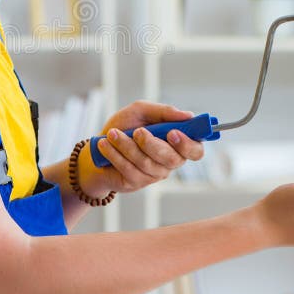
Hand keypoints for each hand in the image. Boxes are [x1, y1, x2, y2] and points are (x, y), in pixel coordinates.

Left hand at [79, 101, 203, 196]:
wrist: (97, 145)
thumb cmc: (124, 127)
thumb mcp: (141, 111)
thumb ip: (164, 112)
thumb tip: (188, 115)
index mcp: (176, 143)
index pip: (196, 150)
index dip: (188, 144)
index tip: (172, 133)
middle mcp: (169, 161)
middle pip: (172, 159)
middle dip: (152, 144)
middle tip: (137, 131)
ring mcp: (153, 174)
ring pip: (147, 163)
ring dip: (126, 145)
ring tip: (112, 134)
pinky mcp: (136, 182)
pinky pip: (129, 169)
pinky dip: (115, 154)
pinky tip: (105, 144)